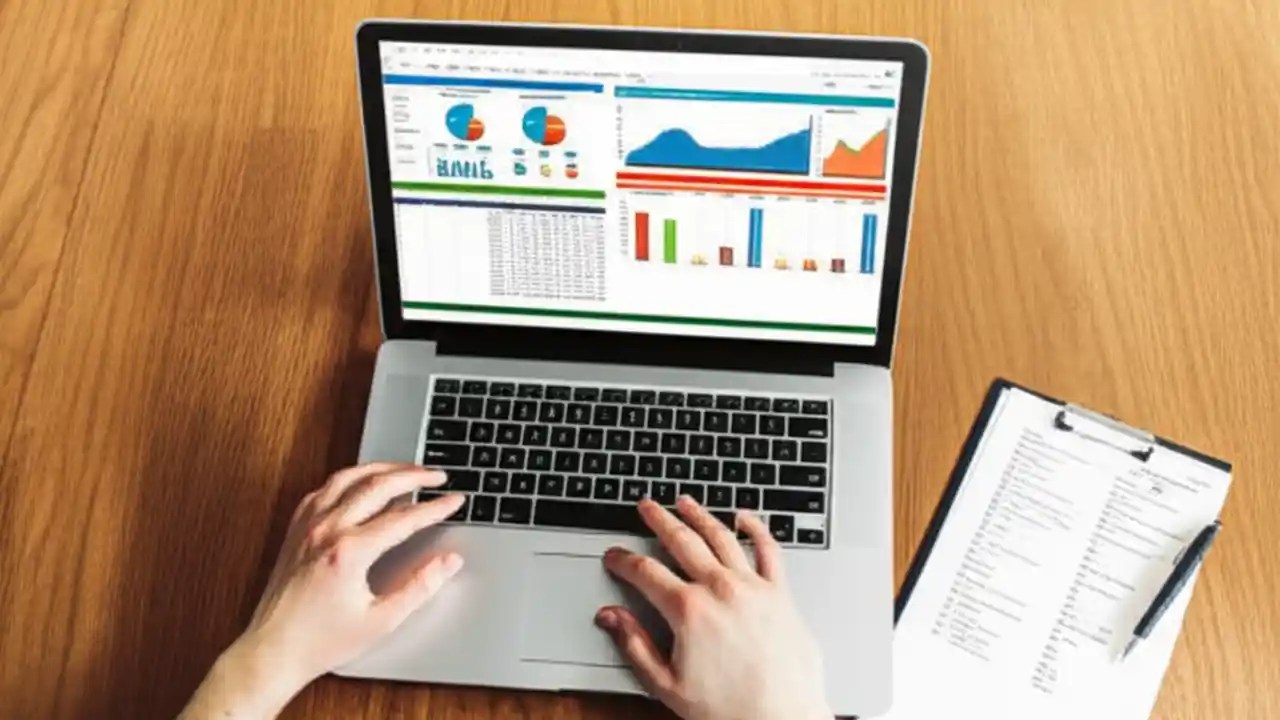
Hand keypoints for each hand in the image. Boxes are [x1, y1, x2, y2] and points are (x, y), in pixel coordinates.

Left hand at [180, 463, 463, 718]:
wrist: (274, 651)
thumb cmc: (322, 641)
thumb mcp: (382, 620)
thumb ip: (420, 587)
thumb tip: (448, 563)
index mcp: (349, 552)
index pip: (404, 518)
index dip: (436, 507)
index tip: (455, 501)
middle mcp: (326, 530)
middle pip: (378, 485)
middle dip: (413, 475)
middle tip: (438, 476)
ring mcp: (308, 526)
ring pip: (348, 478)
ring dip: (381, 468)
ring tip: (405, 469)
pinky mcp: (296, 529)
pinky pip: (324, 489)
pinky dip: (349, 479)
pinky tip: (361, 482)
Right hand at [595, 497, 830, 719]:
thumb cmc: (729, 710)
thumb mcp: (666, 685)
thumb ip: (635, 645)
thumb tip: (610, 618)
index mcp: (688, 611)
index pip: (645, 572)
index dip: (624, 561)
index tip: (615, 556)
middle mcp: (720, 590)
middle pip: (682, 541)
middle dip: (659, 520)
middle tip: (646, 506)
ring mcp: (753, 587)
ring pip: (721, 536)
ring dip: (700, 515)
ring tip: (684, 502)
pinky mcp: (781, 593)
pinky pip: (768, 550)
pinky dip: (756, 529)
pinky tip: (744, 518)